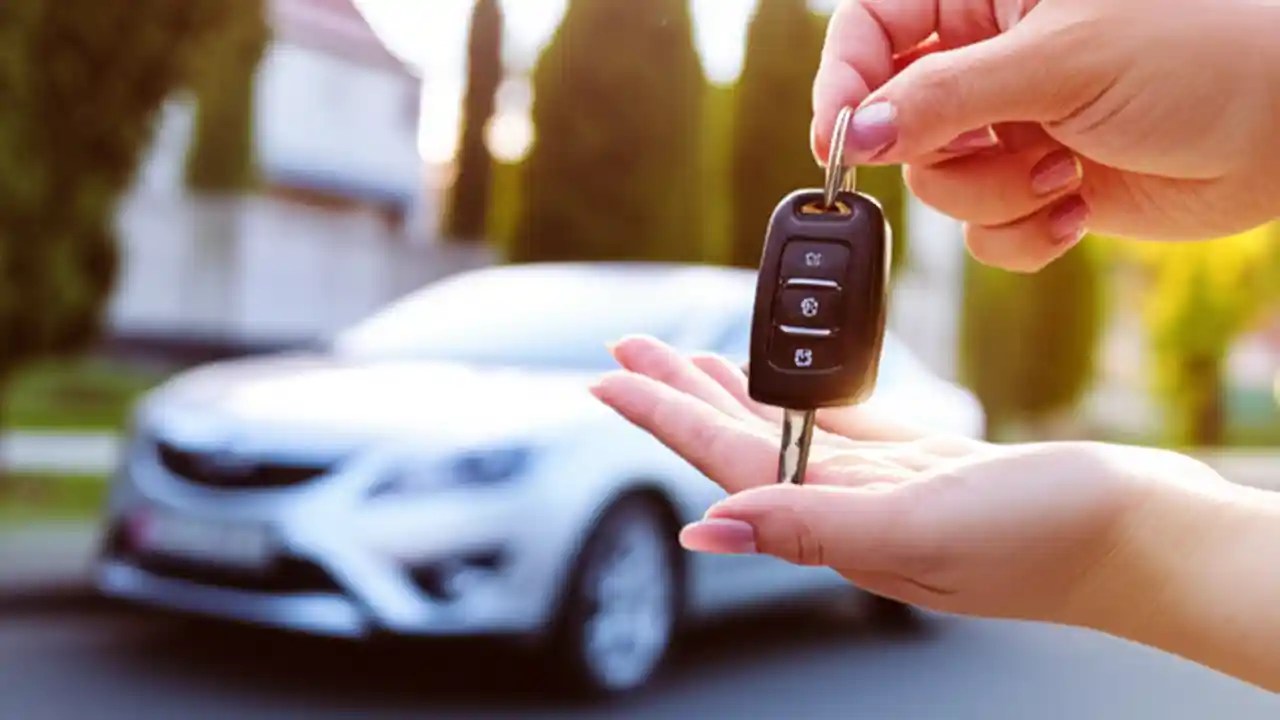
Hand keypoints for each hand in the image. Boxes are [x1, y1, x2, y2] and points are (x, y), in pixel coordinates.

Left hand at [592, 336, 1240, 626]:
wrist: (1142, 538)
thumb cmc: (1048, 544)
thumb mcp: (917, 532)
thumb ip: (809, 528)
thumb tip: (706, 526)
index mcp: (834, 520)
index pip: (723, 457)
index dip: (660, 414)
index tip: (607, 375)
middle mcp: (848, 506)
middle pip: (738, 438)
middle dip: (677, 391)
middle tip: (625, 350)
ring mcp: (886, 487)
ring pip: (785, 428)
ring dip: (730, 389)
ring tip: (685, 358)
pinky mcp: (928, 467)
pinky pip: (845, 424)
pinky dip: (807, 399)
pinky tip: (788, 385)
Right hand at [812, 0, 1279, 270]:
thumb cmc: (1201, 54)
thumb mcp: (1058, 64)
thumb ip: (942, 99)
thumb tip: (852, 134)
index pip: (871, 29)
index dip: (845, 84)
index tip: (839, 140)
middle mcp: (988, 61)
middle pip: (896, 121)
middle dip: (946, 154)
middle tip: (1000, 148)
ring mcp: (1010, 125)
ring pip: (938, 184)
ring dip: (996, 196)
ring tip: (1064, 171)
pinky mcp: (1036, 184)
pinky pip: (983, 231)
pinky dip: (1024, 233)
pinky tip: (1080, 205)